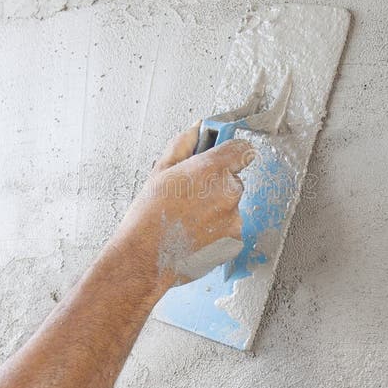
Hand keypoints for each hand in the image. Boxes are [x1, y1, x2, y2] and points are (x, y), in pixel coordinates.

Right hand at [110, 124, 255, 291]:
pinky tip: (194, 233)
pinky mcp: (234, 240)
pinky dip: (216, 230)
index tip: (225, 154)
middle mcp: (229, 192)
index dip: (232, 151)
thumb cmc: (148, 217)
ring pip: (230, 206)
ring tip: (187, 218)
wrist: (146, 257)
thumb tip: (196, 130)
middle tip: (190, 195)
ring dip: (215, 209)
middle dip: (216, 185)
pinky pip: (229, 228)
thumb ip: (183, 145)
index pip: (241, 149)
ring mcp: (234, 218)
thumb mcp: (160, 170)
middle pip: (233, 180)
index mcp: (212, 169)